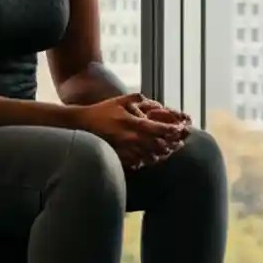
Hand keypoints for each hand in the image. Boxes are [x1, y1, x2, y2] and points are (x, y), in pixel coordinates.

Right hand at [74, 93, 188, 169]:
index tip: (181, 130)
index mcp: (133, 123)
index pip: (158, 129)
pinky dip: (148, 160)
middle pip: (159, 145)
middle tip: (179, 142)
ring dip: (162, 154)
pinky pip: (139, 163)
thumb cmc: (103, 111)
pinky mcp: (120, 158)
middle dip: (171, 144)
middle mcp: (131, 138)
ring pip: (151, 157)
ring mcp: (125, 150)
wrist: (82, 124)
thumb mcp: (122, 100)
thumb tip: (155, 103)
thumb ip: (139, 99)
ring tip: (168, 150)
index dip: (172, 130)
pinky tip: (152, 156)